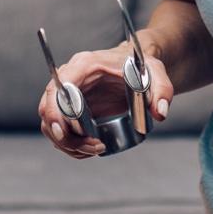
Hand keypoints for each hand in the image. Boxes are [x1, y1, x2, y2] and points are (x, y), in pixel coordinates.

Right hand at [37, 43, 172, 157]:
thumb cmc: (142, 66)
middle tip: (93, 146)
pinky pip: (61, 131)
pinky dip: (71, 145)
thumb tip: (160, 113)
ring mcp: (68, 95)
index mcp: (85, 64)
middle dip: (65, 135)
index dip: (55, 110)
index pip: (58, 87)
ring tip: (96, 148)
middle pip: (49, 110)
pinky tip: (90, 149)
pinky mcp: (71, 110)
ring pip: (52, 125)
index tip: (64, 131)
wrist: (137, 67)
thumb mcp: (156, 73)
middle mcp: (70, 78)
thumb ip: (162, 90)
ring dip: (69, 144)